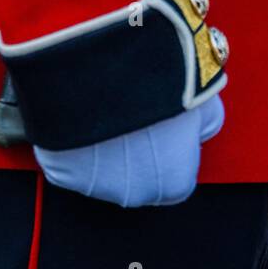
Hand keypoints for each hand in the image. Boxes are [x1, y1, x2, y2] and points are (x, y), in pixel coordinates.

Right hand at [34, 95, 224, 207]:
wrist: (108, 73)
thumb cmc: (166, 90)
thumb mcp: (205, 103)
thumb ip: (206, 124)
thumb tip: (200, 130)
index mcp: (174, 184)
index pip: (178, 176)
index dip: (174, 146)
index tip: (168, 122)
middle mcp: (136, 195)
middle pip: (142, 174)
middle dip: (141, 149)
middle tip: (141, 111)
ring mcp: (95, 186)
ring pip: (107, 167)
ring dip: (110, 144)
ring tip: (115, 107)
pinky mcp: (61, 171)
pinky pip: (74, 156)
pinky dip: (79, 139)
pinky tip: (88, 112)